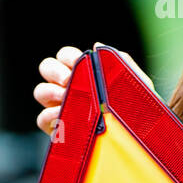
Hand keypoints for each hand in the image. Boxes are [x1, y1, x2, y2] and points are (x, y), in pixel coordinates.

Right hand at [33, 42, 154, 135]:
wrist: (141, 138)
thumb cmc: (139, 109)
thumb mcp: (135, 82)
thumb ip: (119, 60)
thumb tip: (96, 45)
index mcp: (84, 72)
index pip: (65, 55)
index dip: (68, 56)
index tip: (79, 61)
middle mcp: (68, 87)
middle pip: (47, 67)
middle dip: (54, 70)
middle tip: (68, 80)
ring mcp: (61, 107)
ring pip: (40, 91)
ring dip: (50, 92)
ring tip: (66, 98)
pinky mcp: (58, 128)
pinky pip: (42, 118)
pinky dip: (50, 115)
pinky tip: (65, 116)